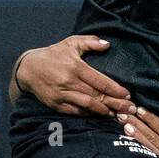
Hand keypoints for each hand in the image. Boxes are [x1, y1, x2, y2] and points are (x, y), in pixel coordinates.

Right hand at [15, 36, 130, 116]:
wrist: (28, 69)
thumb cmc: (53, 54)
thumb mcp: (71, 43)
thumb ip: (90, 42)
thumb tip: (108, 44)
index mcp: (75, 67)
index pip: (100, 81)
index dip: (116, 89)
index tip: (128, 94)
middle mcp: (69, 82)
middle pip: (97, 95)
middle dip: (116, 103)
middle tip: (130, 109)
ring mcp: (62, 95)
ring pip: (87, 106)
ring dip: (104, 111)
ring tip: (118, 114)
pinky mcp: (56, 104)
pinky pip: (76, 112)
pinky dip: (89, 114)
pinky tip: (100, 115)